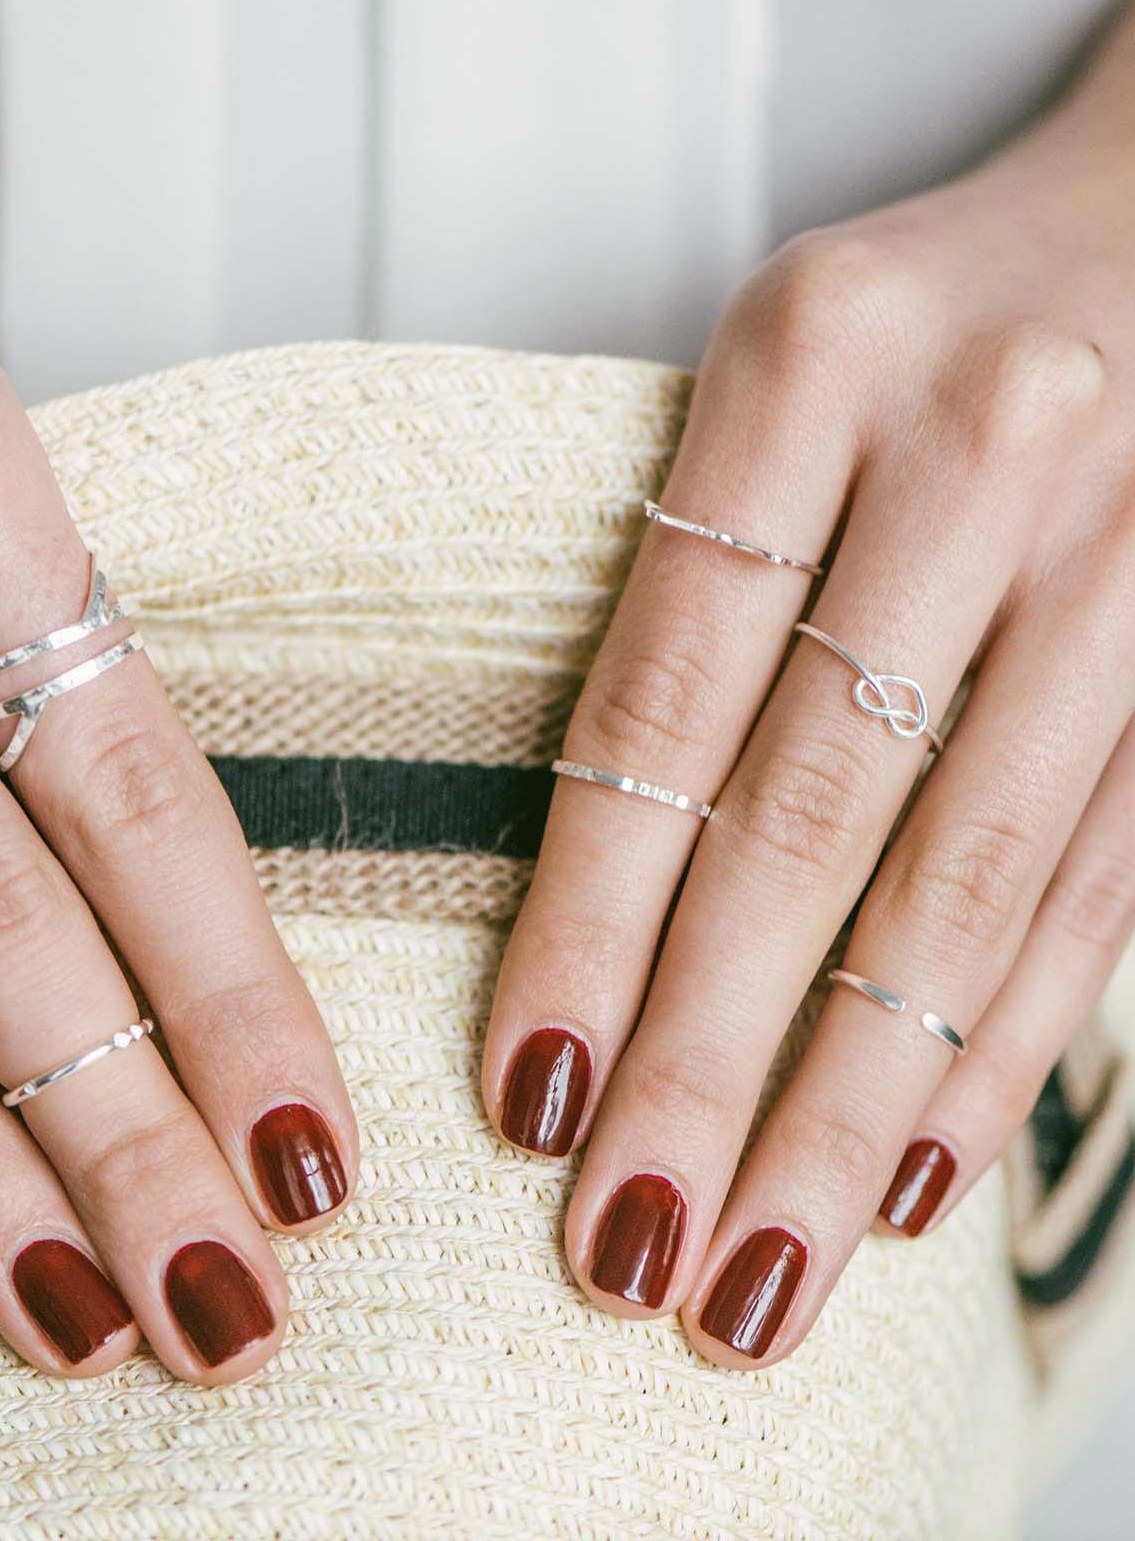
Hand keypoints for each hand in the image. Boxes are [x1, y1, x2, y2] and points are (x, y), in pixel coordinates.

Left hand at [485, 13, 1134, 1364]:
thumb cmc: (902, 331)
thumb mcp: (759, 396)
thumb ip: (681, 608)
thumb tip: (590, 918)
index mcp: (808, 367)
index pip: (661, 706)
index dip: (588, 925)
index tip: (529, 1097)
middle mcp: (982, 457)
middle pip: (809, 827)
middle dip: (708, 1064)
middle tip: (627, 1252)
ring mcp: (1127, 563)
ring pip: (963, 892)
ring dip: (849, 1105)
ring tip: (757, 1272)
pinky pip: (1096, 890)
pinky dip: (994, 1047)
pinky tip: (909, 1170)